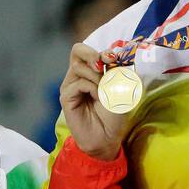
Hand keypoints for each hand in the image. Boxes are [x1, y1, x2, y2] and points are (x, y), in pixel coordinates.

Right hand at [60, 42, 130, 160]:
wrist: (108, 138)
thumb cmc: (115, 115)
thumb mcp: (122, 89)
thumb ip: (118, 71)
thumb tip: (114, 56)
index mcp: (91, 72)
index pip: (90, 51)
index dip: (103, 51)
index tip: (115, 59)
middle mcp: (78, 76)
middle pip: (77, 50)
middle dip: (93, 54)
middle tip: (104, 64)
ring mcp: (70, 86)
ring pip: (79, 66)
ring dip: (97, 76)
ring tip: (105, 92)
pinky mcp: (66, 97)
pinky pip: (79, 83)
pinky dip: (92, 88)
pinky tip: (98, 99)